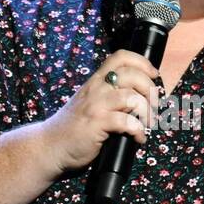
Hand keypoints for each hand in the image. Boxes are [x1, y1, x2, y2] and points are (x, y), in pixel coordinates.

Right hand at [38, 49, 161, 174]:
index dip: (142, 62)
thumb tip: (140, 96)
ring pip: (131, 97)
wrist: (50, 146)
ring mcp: (96, 106)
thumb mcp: (90, 103)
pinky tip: (138, 138)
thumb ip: (109, 95)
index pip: (121, 57)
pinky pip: (126, 122)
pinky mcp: (96, 124)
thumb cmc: (73, 128)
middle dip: (150, 90)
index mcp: (96, 81)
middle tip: (153, 106)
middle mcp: (96, 89)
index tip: (153, 75)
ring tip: (147, 124)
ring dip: (146, 112)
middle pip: (132, 75)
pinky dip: (138, 130)